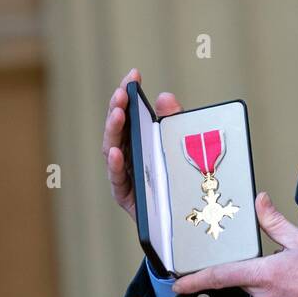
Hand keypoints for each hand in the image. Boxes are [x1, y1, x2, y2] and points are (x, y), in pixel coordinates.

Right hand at [102, 67, 183, 222]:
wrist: (184, 222)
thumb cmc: (180, 181)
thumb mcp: (182, 148)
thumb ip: (174, 123)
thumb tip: (164, 96)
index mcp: (139, 141)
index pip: (130, 114)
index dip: (128, 93)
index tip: (133, 74)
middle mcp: (127, 155)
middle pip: (118, 129)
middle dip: (118, 108)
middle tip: (122, 92)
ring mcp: (124, 174)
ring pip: (113, 149)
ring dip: (113, 130)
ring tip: (117, 113)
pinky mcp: (126, 195)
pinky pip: (118, 179)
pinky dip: (115, 164)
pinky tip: (116, 152)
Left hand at [172, 192, 297, 296]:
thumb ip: (275, 222)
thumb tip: (260, 202)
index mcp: (266, 274)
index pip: (221, 277)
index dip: (196, 280)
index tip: (178, 284)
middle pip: (245, 281)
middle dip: (256, 270)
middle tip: (283, 262)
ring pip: (261, 294)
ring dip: (272, 284)